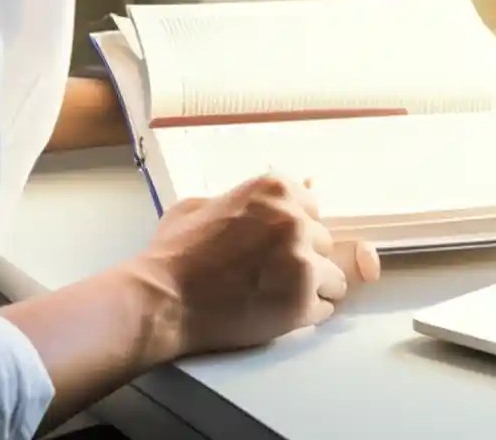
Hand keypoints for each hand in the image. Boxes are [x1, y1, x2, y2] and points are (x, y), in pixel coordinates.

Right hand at [128, 173, 379, 358]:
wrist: (162, 300)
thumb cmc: (174, 253)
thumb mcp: (204, 204)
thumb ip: (251, 196)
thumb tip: (305, 182)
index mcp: (275, 190)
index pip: (312, 208)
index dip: (291, 230)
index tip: (271, 244)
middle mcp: (295, 221)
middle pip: (323, 242)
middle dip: (303, 257)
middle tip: (268, 273)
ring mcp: (302, 261)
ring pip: (333, 276)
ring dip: (311, 287)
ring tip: (276, 296)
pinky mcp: (303, 300)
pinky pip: (326, 307)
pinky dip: (307, 313)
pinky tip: (277, 312)